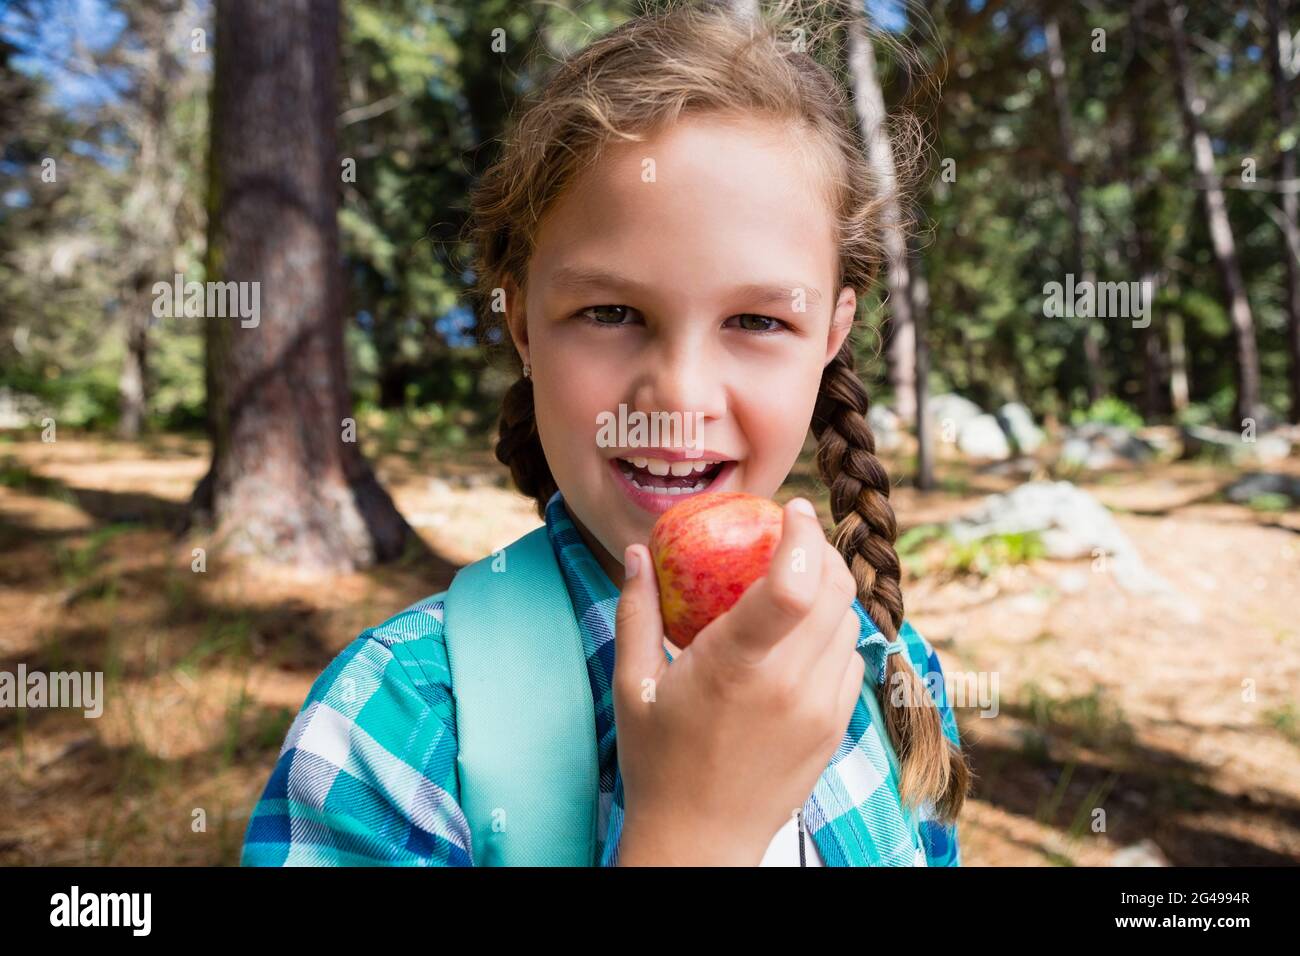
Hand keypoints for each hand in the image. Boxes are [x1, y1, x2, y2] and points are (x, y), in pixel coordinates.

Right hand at [612, 498, 864, 865]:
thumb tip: (635, 551)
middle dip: (821, 551)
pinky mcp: (835, 729)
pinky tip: (800, 640)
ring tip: (795, 585)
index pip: (794, 583)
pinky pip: (851, 660)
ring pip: (850, 623)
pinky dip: (833, 636)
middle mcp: (791, 685)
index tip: (792, 509)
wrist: (699, 842)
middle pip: (836, 591)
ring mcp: (821, 709)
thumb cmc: (657, 762)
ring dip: (829, 592)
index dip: (804, 534)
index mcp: (738, 666)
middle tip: (793, 537)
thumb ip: (636, 611)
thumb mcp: (633, 684)